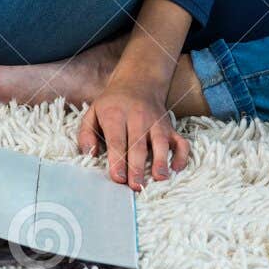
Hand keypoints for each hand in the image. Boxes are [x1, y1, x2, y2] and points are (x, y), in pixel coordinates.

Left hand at [77, 73, 189, 189]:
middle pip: (139, 145)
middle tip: (136, 186)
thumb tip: (90, 154)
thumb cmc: (112, 105)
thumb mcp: (92, 113)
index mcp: (116, 115)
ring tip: (159, 178)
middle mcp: (138, 118)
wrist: (137, 82)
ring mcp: (157, 123)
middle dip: (137, 167)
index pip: (117, 140)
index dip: (117, 159)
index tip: (118, 178)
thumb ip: (86, 134)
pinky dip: (182, 155)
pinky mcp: (170, 128)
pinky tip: (177, 168)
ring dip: (161, 161)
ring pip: (161, 142)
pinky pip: (180, 141)